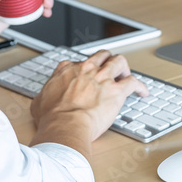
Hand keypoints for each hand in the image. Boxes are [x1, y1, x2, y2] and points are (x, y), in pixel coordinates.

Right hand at [30, 51, 149, 149]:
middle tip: (110, 70)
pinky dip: (140, 86)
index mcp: (67, 71)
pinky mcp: (116, 91)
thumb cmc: (53, 118)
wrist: (65, 126)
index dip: (83, 69)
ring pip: (119, 61)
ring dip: (123, 68)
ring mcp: (102, 78)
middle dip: (106, 61)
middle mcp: (86, 70)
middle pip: (101, 56)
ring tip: (126, 75)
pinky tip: (142, 91)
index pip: (77, 62)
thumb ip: (44, 95)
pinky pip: (133, 82)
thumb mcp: (39, 102)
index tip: (85, 76)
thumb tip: (42, 99)